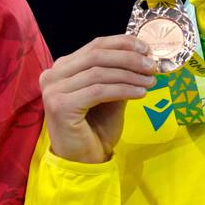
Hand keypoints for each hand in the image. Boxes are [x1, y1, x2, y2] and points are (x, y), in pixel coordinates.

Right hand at [40, 34, 158, 163]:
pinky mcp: (60, 105)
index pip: (94, 46)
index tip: (147, 49)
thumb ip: (118, 76)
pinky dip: (123, 89)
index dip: (122, 43)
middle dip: (128, 58)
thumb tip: (143, 58)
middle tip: (152, 66)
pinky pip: (98, 91)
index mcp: (62, 68)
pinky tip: (140, 93)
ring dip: (129, 75)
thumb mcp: (110, 97)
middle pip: (96, 55)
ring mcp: (53, 90)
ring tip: (150, 81)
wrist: (82, 160)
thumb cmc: (95, 129)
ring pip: (98, 73)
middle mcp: (52, 75)